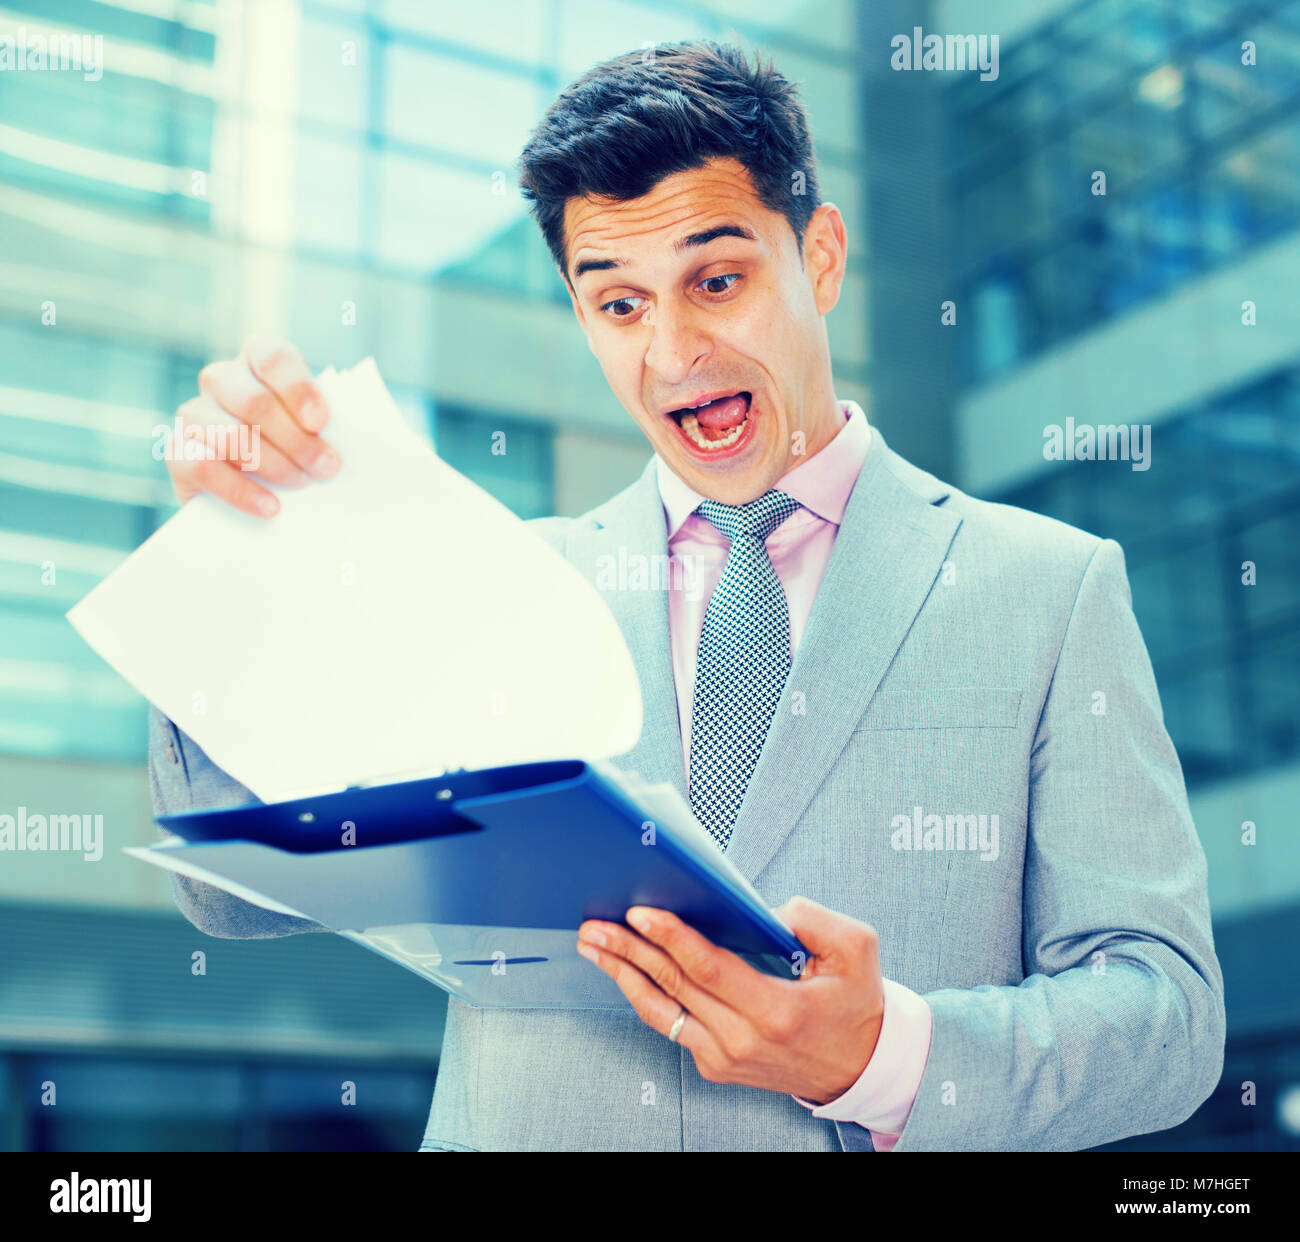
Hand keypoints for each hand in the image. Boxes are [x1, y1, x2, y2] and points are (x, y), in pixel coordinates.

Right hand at [166, 335, 339, 516]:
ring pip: (232, 436)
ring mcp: (194, 415)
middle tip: (326, 467)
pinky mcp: (178, 453)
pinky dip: (243, 491)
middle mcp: (220, 380)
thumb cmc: (296, 450)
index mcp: (257, 362)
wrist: (257, 490)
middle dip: (297, 439)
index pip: (271, 358)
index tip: (320, 422)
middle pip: (255, 402)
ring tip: (303, 484)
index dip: (297, 388)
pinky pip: (205, 468)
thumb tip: (334, 446)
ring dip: (275, 465)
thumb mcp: (314, 430)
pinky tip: (271, 507)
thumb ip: (321, 426)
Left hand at [577, 896, 884, 1102]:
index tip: (640, 913)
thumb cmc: (855, 1003)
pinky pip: (670, 1025)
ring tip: (593, 945)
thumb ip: (808, 918)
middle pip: (673, 986)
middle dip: (629, 950)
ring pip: (660, 1010)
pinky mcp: (715, 1065)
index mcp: (776, 1010)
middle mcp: (743, 1040)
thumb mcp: (854, 948)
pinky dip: (643, 994)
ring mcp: (724, 1058)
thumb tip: (757, 908)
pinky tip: (624, 970)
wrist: (861, 1067)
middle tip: (595, 923)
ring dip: (622, 973)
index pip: (709, 968)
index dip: (671, 937)